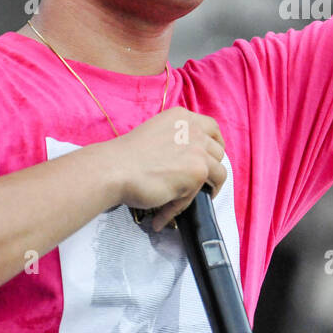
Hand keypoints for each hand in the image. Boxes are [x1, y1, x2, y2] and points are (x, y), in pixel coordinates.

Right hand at [104, 106, 227, 230]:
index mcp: (182, 117)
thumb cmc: (125, 158)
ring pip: (219, 174)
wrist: (114, 169)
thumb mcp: (156, 136)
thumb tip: (186, 165)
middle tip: (195, 187)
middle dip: (210, 170)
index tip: (209, 160)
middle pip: (218, 152)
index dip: (214, 146)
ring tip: (179, 202)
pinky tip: (163, 215)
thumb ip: (175, 142)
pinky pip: (201, 194)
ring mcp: (198, 149)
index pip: (212, 128)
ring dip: (201, 190)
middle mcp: (194, 128)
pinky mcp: (198, 171)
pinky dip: (180, 207)